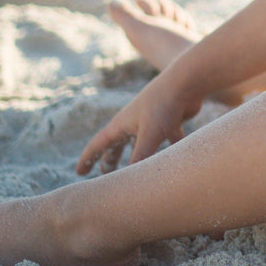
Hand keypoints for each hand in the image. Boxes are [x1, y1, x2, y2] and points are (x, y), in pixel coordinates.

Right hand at [76, 66, 202, 174]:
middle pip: (118, 143)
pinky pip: (167, 139)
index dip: (88, 158)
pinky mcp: (170, 120)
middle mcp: (134, 121)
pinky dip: (169, 150)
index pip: (99, 144)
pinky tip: (175, 160)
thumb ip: (140, 158)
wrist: (187, 83)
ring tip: (136, 170)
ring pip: (141, 142)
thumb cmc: (163, 105)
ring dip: (137, 155)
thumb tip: (131, 183)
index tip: (79, 172)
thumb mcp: (149, 135)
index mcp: (122, 123)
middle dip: (111, 158)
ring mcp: (152, 120)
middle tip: (105, 174)